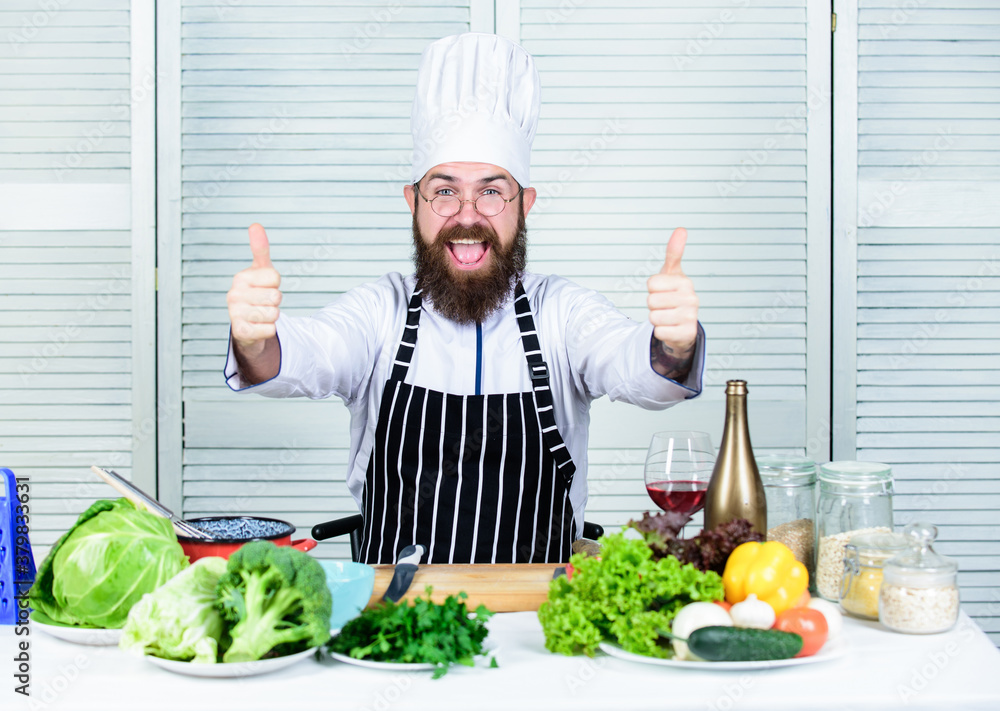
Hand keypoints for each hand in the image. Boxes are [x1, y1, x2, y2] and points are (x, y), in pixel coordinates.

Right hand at [227, 223, 281, 354]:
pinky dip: (269, 330)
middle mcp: (233, 294)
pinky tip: (258, 327)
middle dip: (275, 302)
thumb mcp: (261, 270)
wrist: (247, 324)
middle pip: (276, 296)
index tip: (266, 287)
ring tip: (261, 314)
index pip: (275, 277)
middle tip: (265, 303)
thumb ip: (260, 249)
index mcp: (240, 277)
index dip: (276, 284)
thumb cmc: (256, 293)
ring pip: (274, 314)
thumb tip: (255, 225)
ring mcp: (235, 314)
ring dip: (273, 317)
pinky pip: (270, 330)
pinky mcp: (241, 333)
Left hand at [647, 227, 698, 376]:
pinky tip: (670, 328)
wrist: (683, 325)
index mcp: (685, 282)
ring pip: (653, 317)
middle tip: (664, 306)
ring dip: (656, 318)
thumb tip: (681, 229)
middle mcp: (691, 299)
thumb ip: (674, 253)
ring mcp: (690, 317)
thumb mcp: (672, 274)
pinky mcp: (686, 334)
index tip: (662, 291)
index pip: (651, 283)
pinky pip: (658, 332)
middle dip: (653, 305)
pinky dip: (660, 332)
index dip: (652, 288)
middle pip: (651, 300)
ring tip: (667, 316)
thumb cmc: (674, 295)